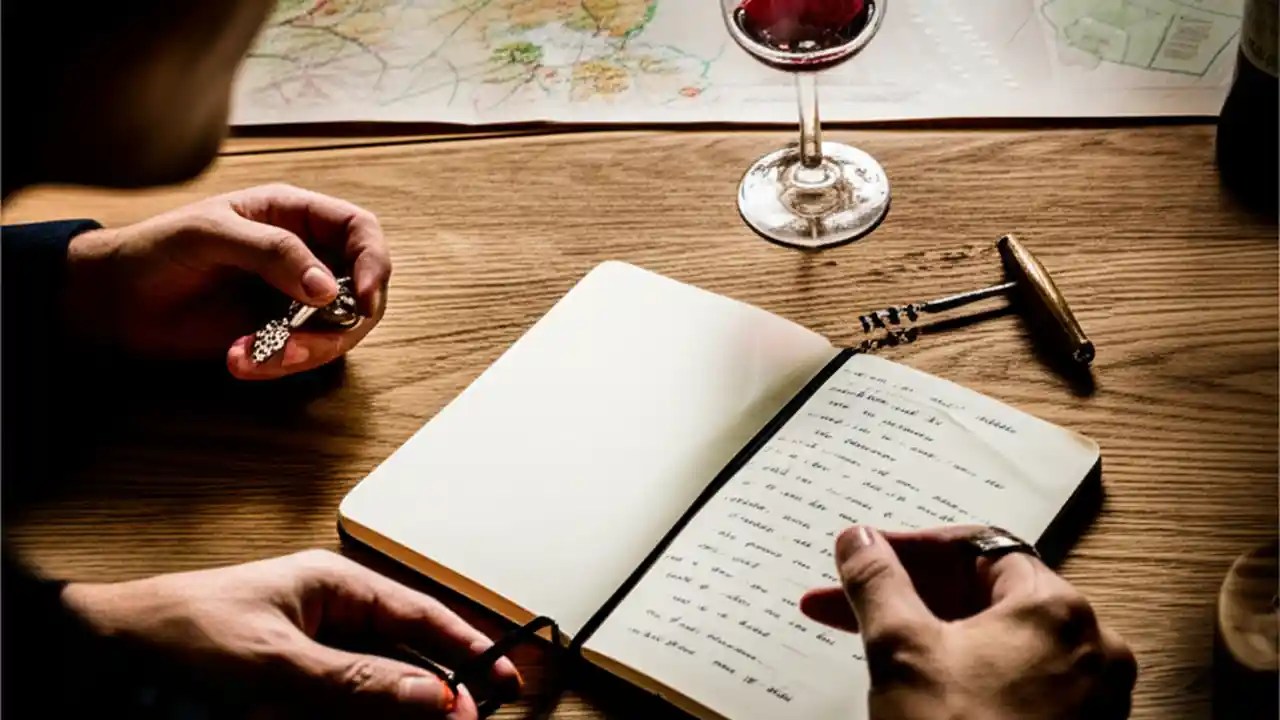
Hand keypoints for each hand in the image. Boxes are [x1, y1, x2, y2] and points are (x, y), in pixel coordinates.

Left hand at [62, 550, 519, 718]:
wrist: (98, 662)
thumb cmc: (176, 635)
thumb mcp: (275, 663)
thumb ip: (359, 682)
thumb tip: (430, 694)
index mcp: (333, 586)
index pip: (419, 616)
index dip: (466, 649)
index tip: (503, 681)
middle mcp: (328, 619)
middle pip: (406, 657)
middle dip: (440, 691)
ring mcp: (309, 660)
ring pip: (379, 689)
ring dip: (405, 711)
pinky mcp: (288, 695)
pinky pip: (343, 708)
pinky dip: (369, 719)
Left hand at [63, 184, 390, 379]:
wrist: (115, 300)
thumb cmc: (157, 249)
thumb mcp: (212, 234)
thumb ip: (273, 252)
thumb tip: (326, 287)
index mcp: (295, 216)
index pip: (361, 231)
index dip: (374, 263)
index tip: (362, 298)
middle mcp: (305, 256)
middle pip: (362, 290)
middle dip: (340, 325)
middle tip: (300, 345)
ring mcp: (294, 298)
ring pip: (338, 331)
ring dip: (306, 352)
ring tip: (256, 357)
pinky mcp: (278, 334)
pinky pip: (303, 356)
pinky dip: (277, 365)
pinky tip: (239, 359)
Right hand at [799, 525, 1136, 719]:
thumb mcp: (902, 652)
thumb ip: (878, 584)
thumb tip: (860, 543)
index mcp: (1056, 609)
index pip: (977, 549)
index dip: (912, 549)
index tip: (867, 559)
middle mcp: (1090, 648)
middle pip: (985, 595)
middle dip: (909, 596)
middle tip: (848, 604)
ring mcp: (1090, 697)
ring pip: (997, 643)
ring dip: (932, 634)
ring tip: (876, 645)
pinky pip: (1016, 684)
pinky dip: (967, 675)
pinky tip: (921, 689)